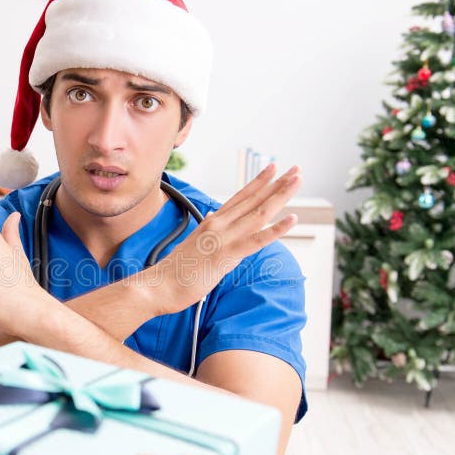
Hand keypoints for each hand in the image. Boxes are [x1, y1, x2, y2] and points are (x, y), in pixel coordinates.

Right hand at [156, 163, 301, 312]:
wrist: (158, 286)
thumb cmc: (174, 271)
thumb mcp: (192, 244)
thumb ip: (206, 229)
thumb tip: (212, 215)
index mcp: (211, 222)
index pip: (240, 197)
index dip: (258, 182)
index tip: (274, 169)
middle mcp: (218, 224)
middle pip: (253, 199)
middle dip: (277, 183)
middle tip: (296, 169)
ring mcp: (223, 238)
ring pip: (258, 212)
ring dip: (280, 195)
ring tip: (297, 180)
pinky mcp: (226, 255)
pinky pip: (256, 240)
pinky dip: (276, 229)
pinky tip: (292, 219)